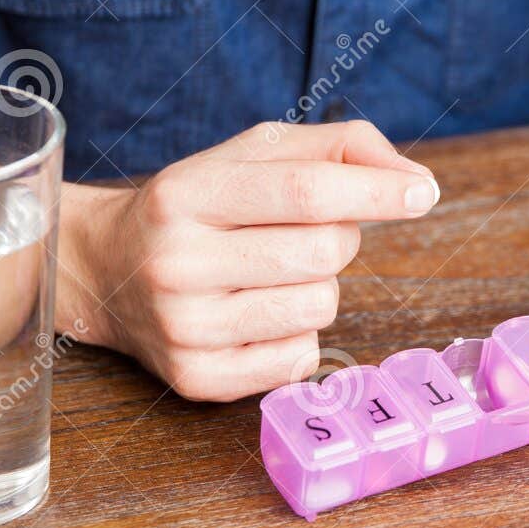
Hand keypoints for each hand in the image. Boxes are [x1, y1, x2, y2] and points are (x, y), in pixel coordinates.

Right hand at [58, 120, 438, 401]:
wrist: (104, 272)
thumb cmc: (198, 206)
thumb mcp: (250, 155)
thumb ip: (337, 148)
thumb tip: (416, 180)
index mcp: (185, 193)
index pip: (304, 191)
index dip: (376, 191)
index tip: (424, 192)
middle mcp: (176, 262)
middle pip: (322, 252)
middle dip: (339, 237)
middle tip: (304, 234)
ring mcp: (183, 328)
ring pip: (319, 308)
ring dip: (318, 288)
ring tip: (271, 274)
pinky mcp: (197, 379)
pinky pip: (300, 358)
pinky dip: (299, 335)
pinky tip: (257, 314)